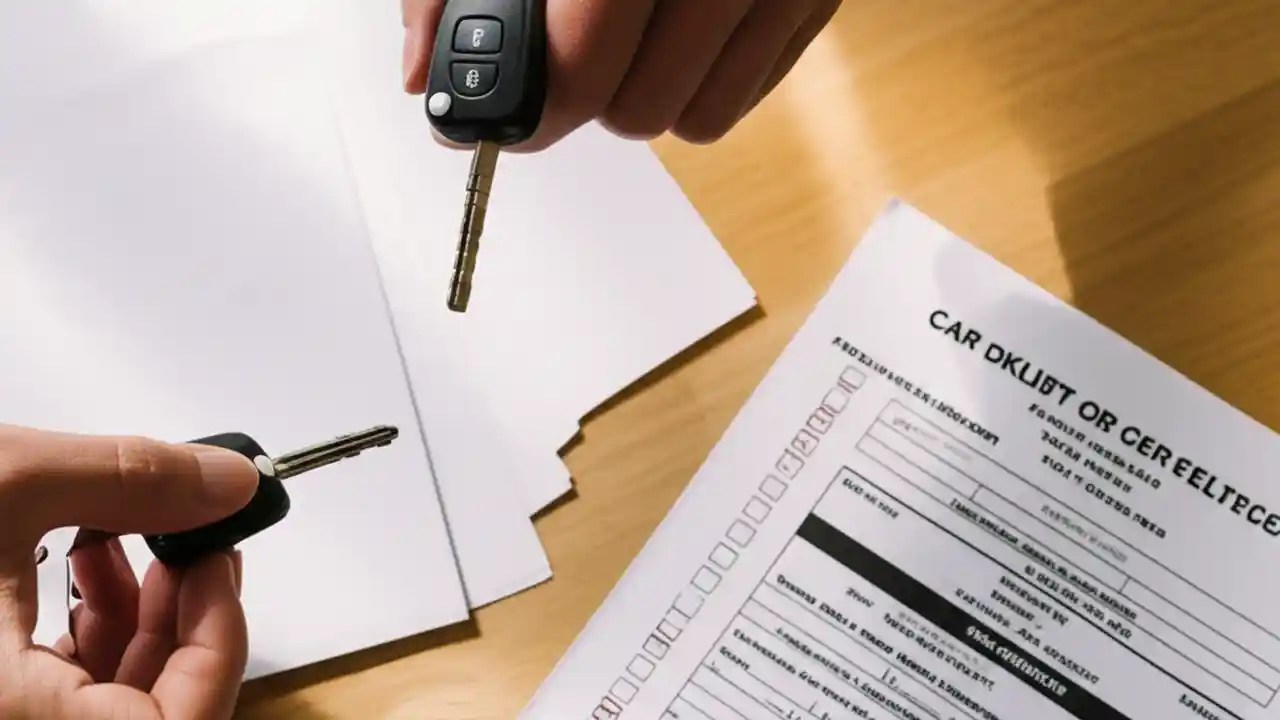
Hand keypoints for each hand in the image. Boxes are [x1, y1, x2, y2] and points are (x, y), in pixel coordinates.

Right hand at [0, 425, 258, 719]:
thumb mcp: (11, 482)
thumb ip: (127, 479)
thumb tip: (225, 483)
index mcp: (10, 706)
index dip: (219, 645)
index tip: (220, 566)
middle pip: (151, 710)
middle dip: (187, 620)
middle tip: (199, 548)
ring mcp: (2, 710)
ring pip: (110, 701)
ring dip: (144, 618)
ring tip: (140, 540)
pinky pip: (65, 690)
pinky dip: (95, 630)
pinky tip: (92, 561)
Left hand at [401, 0, 841, 149]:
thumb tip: (423, 76)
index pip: (582, 69)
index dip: (536, 108)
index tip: (510, 113)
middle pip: (637, 113)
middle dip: (593, 97)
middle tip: (579, 51)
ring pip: (696, 121)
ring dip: (652, 95)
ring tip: (637, 30)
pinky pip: (744, 97)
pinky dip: (705, 79)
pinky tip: (687, 22)